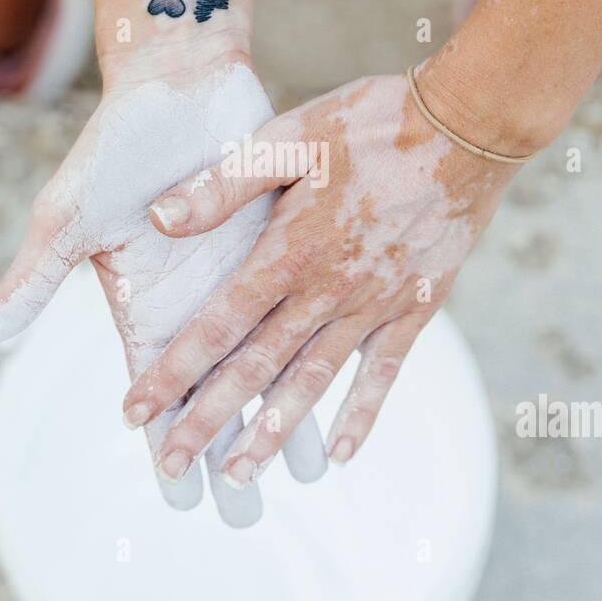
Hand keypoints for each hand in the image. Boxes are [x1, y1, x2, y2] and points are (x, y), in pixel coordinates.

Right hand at [0, 56, 325, 526]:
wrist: (182, 82)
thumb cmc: (120, 144)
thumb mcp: (72, 212)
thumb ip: (34, 277)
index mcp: (148, 307)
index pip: (158, 391)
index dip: (168, 442)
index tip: (181, 497)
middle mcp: (200, 305)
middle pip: (217, 395)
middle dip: (228, 450)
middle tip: (246, 517)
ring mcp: (247, 281)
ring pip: (269, 366)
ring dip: (284, 416)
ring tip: (309, 474)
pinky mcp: (288, 249)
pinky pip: (311, 314)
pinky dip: (326, 349)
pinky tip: (348, 386)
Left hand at [123, 71, 518, 484]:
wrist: (467, 126)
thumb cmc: (372, 123)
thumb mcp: (288, 136)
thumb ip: (223, 183)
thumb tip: (160, 218)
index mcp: (289, 251)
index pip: (217, 325)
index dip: (173, 370)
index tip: (134, 412)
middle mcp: (327, 290)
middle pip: (256, 368)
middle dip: (207, 420)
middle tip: (171, 466)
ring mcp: (374, 304)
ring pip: (313, 382)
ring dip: (274, 433)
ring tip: (239, 477)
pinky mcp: (416, 308)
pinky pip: (384, 373)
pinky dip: (362, 415)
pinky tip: (341, 456)